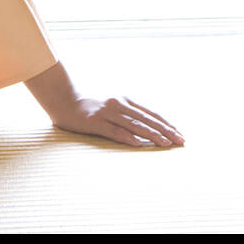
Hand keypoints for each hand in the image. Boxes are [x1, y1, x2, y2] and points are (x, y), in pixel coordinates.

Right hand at [25, 61, 183, 147]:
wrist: (63, 99)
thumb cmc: (88, 105)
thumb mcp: (111, 104)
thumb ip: (126, 111)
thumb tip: (145, 125)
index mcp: (125, 100)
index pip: (150, 113)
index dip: (166, 123)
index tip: (179, 133)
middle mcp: (119, 104)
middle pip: (146, 119)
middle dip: (166, 131)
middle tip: (180, 141)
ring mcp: (107, 112)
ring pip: (134, 125)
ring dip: (152, 135)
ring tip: (166, 144)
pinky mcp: (95, 121)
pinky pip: (114, 131)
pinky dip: (128, 138)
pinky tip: (140, 144)